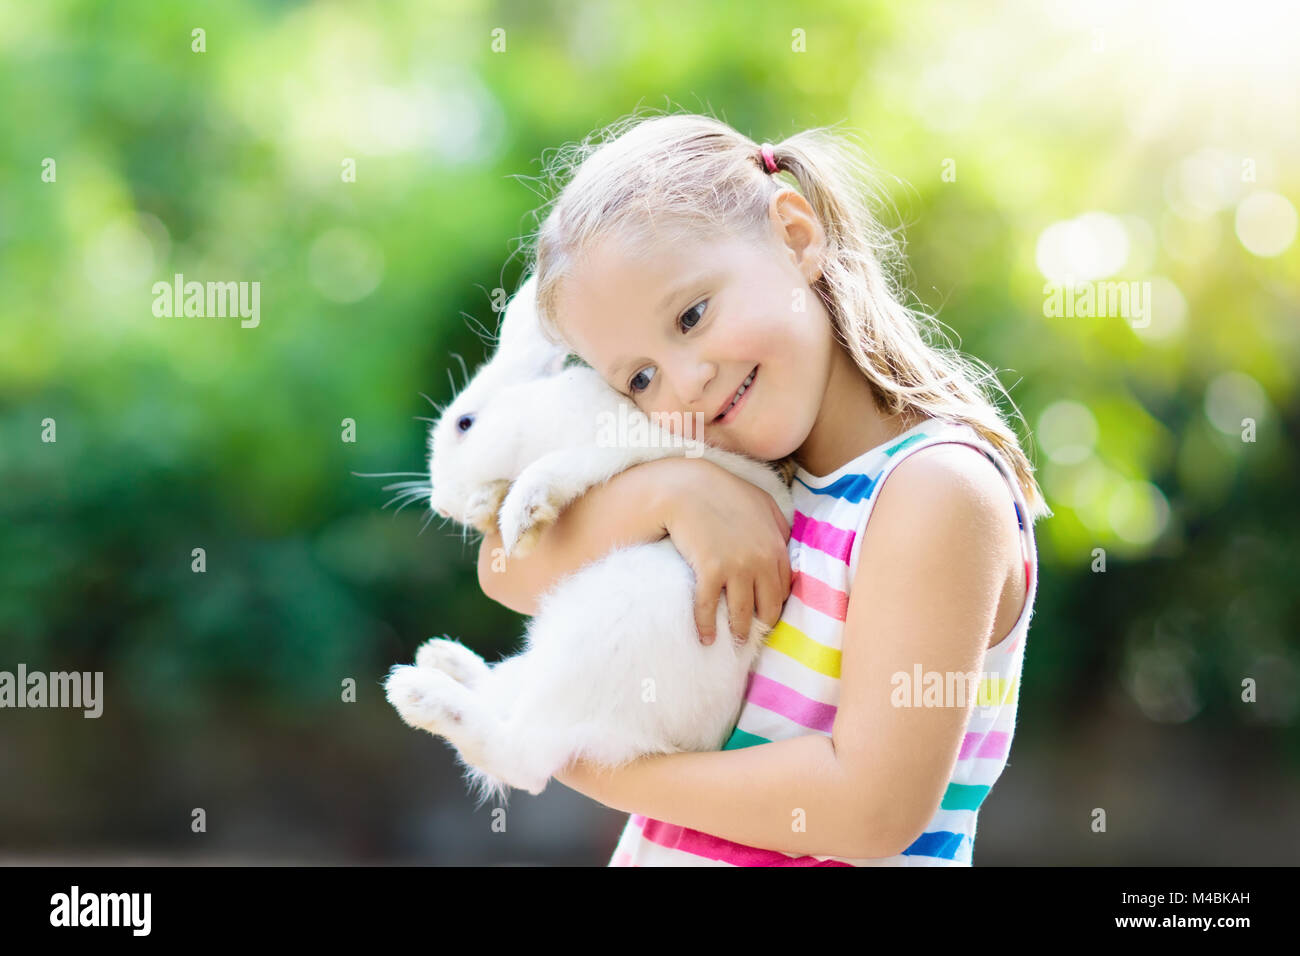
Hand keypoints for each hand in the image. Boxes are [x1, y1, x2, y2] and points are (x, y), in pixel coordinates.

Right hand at [659, 459, 792, 645]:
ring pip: (742, 613)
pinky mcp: (710, 571)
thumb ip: (778, 524)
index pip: (783, 589)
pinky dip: (707, 626)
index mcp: (775, 546)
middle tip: (754, 634)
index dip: (776, 605)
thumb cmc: (723, 492)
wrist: (687, 488)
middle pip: (768, 606)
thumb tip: (785, 543)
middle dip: (762, 624)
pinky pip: (709, 608)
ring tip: (735, 641)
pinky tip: (706, 637)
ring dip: (739, 632)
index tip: (767, 615)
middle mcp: (761, 560)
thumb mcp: (761, 502)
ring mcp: (736, 567)